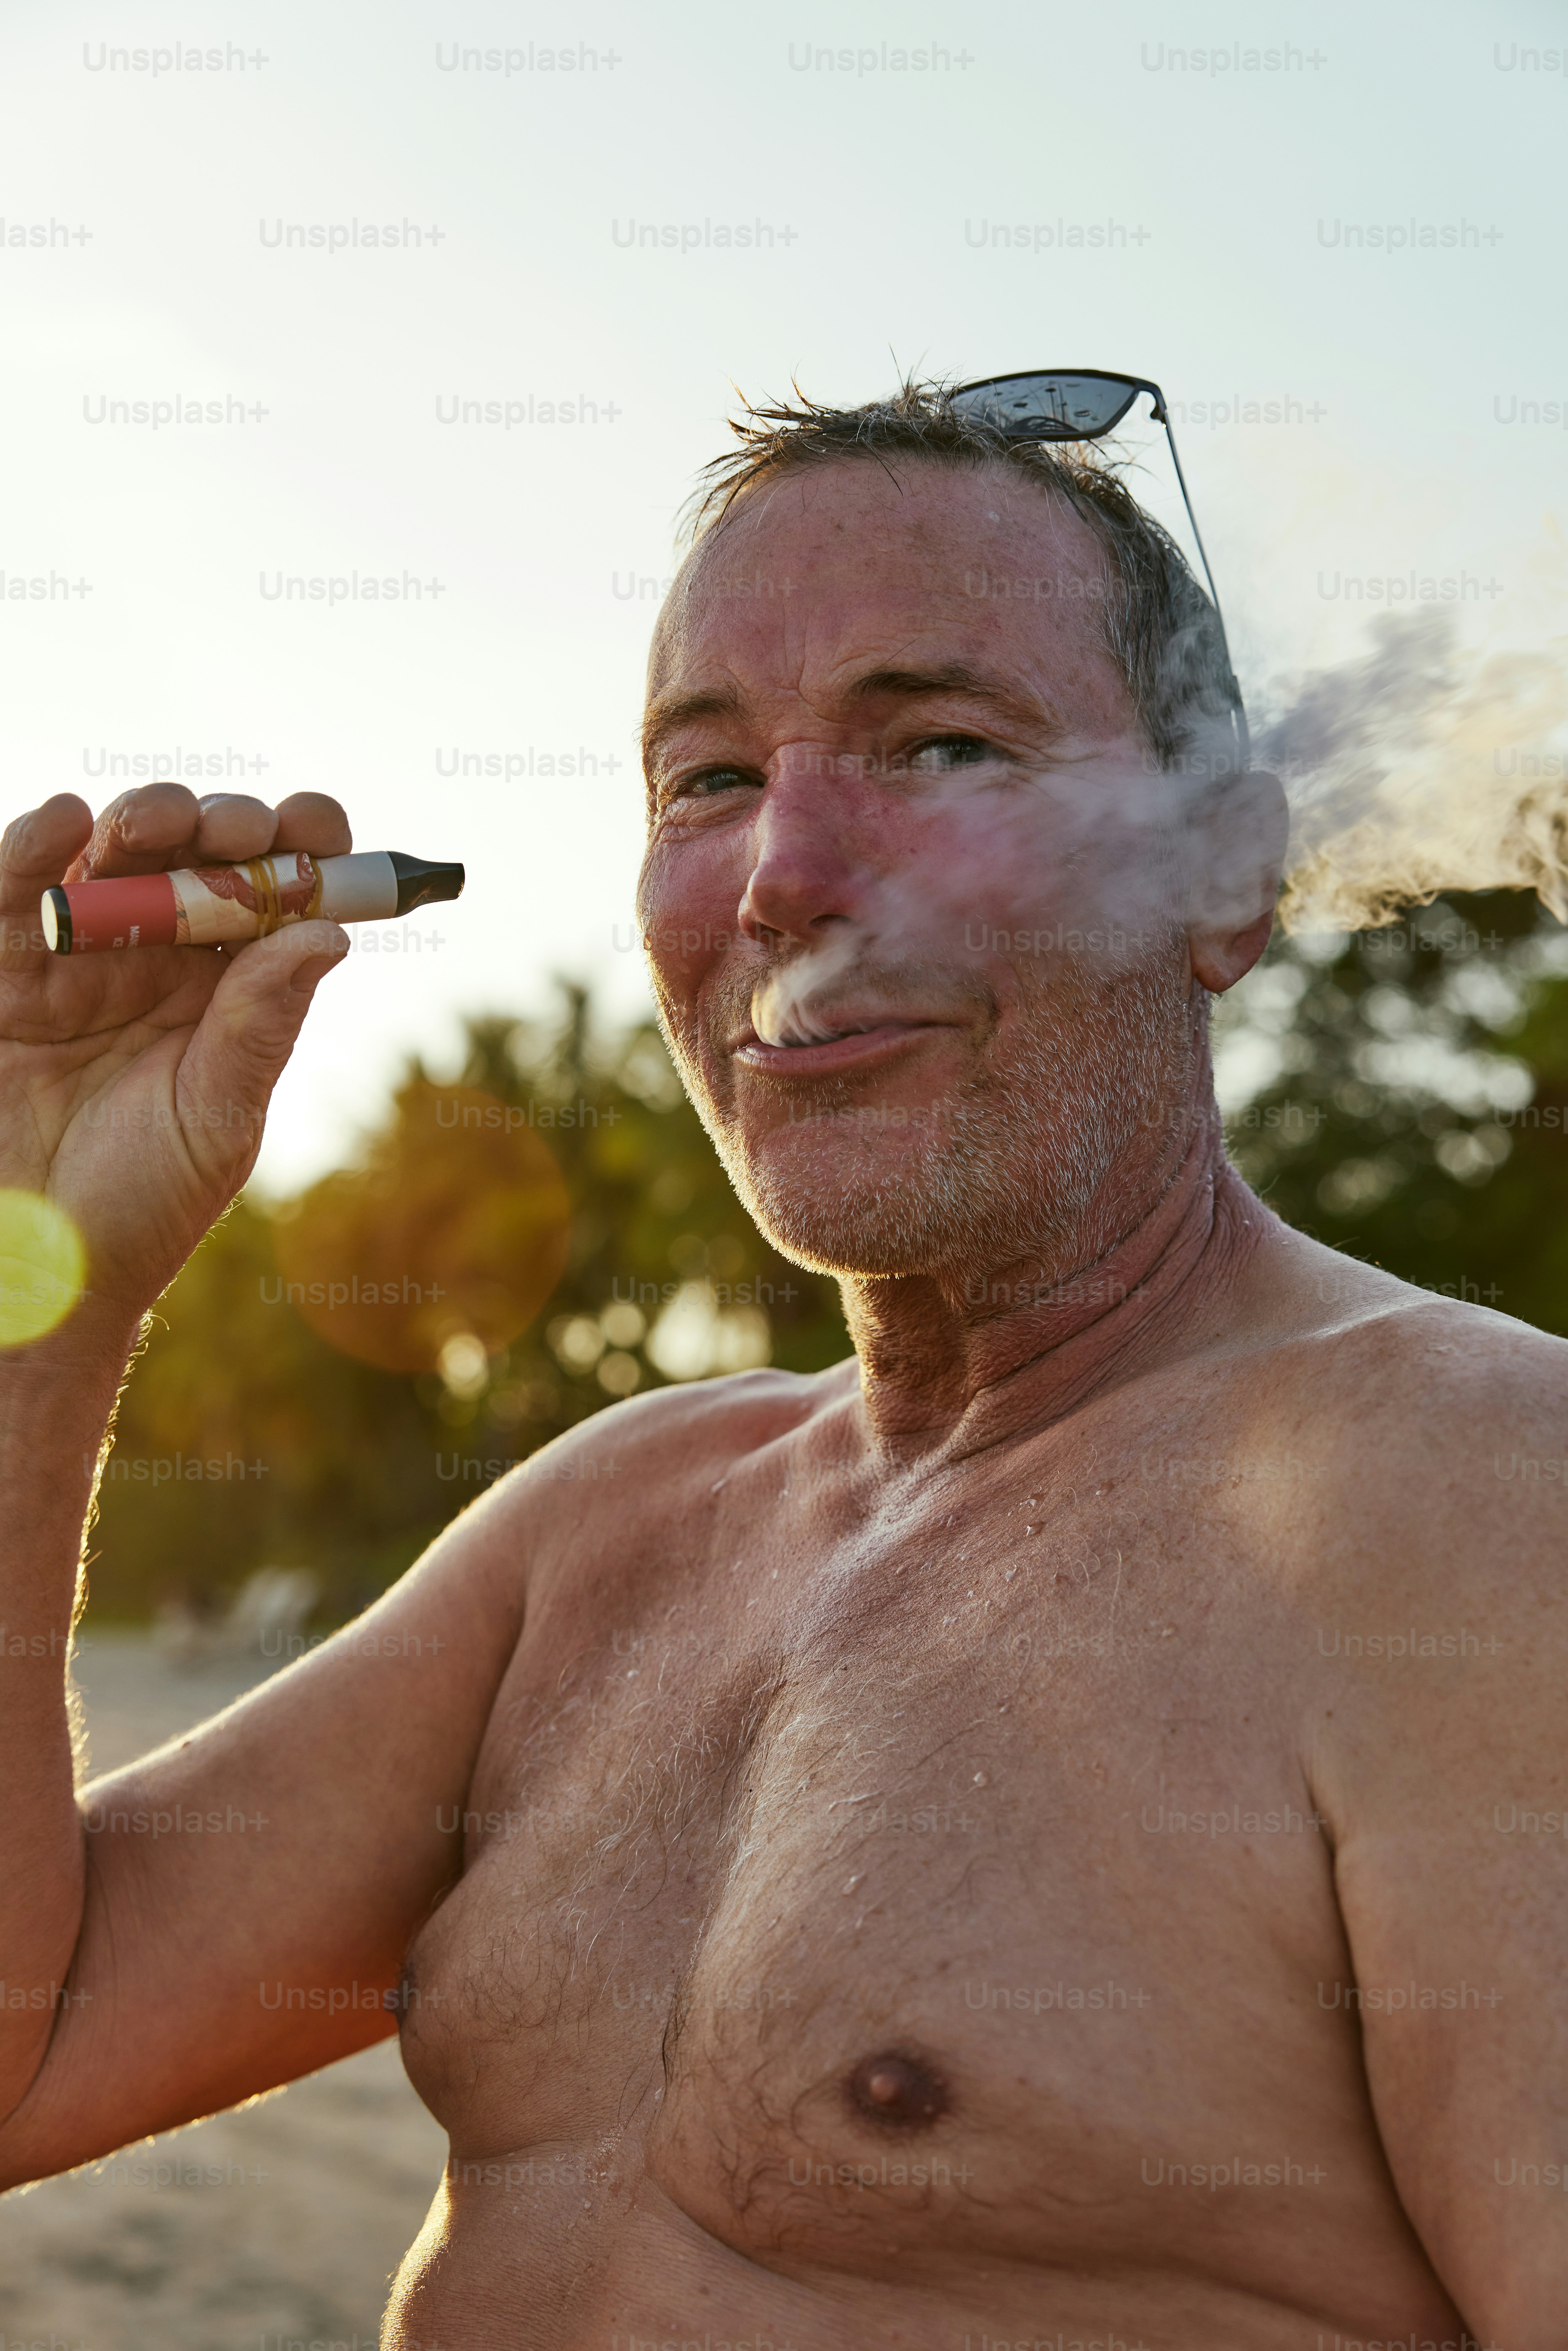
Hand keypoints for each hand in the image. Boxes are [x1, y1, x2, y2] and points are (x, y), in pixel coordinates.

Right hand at [0, 785, 350, 1335]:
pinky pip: (18, 890)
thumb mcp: (214, 1118)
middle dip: (224, 825)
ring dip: (144, 819)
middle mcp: (160, 960)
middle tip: (239, 830)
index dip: (301, 851)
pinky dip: (35, 847)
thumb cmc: (139, 1206)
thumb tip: (329, 934)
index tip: (321, 830)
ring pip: (116, 856)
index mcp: (228, 991)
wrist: (40, 1263)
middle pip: (199, 859)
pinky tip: (65, 822)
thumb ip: (259, 1028)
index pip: (275, 899)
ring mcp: (80, 957)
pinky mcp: (4, 968)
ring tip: (165, 817)